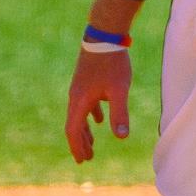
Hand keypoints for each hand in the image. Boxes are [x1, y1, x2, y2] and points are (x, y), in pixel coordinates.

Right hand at [64, 48, 132, 162]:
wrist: (104, 35)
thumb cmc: (112, 62)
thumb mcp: (118, 90)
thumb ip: (119, 113)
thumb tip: (121, 136)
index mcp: (80, 101)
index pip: (73, 130)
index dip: (77, 147)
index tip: (82, 161)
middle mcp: (75, 96)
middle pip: (74, 125)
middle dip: (80, 143)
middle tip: (87, 159)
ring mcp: (80, 88)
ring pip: (79, 115)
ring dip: (85, 131)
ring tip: (92, 144)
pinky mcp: (86, 80)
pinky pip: (85, 104)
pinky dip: (90, 115)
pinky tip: (99, 119)